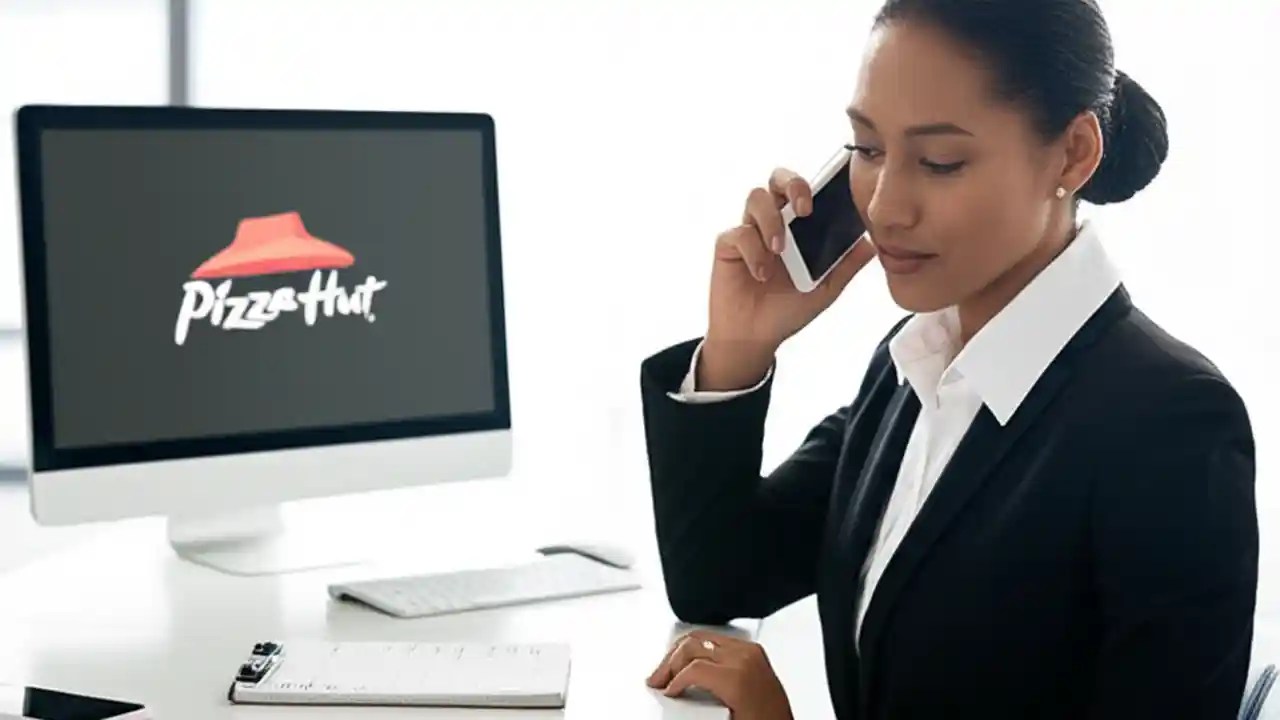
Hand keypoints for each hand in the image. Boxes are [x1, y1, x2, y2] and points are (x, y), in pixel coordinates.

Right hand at [646, 630, 792, 719]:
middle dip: (670, 662)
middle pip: (693, 645)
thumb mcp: (725, 719)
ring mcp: (750, 651)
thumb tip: (675, 697)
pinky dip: (699, 648)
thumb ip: (697, 704)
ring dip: (681, 652)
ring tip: (669, 669)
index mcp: (737, 678)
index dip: (672, 679)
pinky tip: (690, 662)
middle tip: (658, 679)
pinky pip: (717, 639)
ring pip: (702, 637)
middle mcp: (744, 658)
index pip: (692, 667)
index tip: (665, 691)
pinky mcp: (753, 650)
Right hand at [700, 167, 875, 389]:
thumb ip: (845, 266)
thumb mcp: (825, 289)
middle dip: (792, 184)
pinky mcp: (728, 246)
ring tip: (781, 249)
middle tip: (805, 209)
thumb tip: (871, 244)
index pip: (805, 190)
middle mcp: (772, 221)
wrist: (754, 337)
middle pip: (777, 178)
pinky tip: (762, 273)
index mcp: (796, 225)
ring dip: (771, 219)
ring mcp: (749, 231)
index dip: (817, 183)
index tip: (832, 194)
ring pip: (756, 197)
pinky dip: (754, 251)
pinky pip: (739, 233)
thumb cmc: (786, 309)